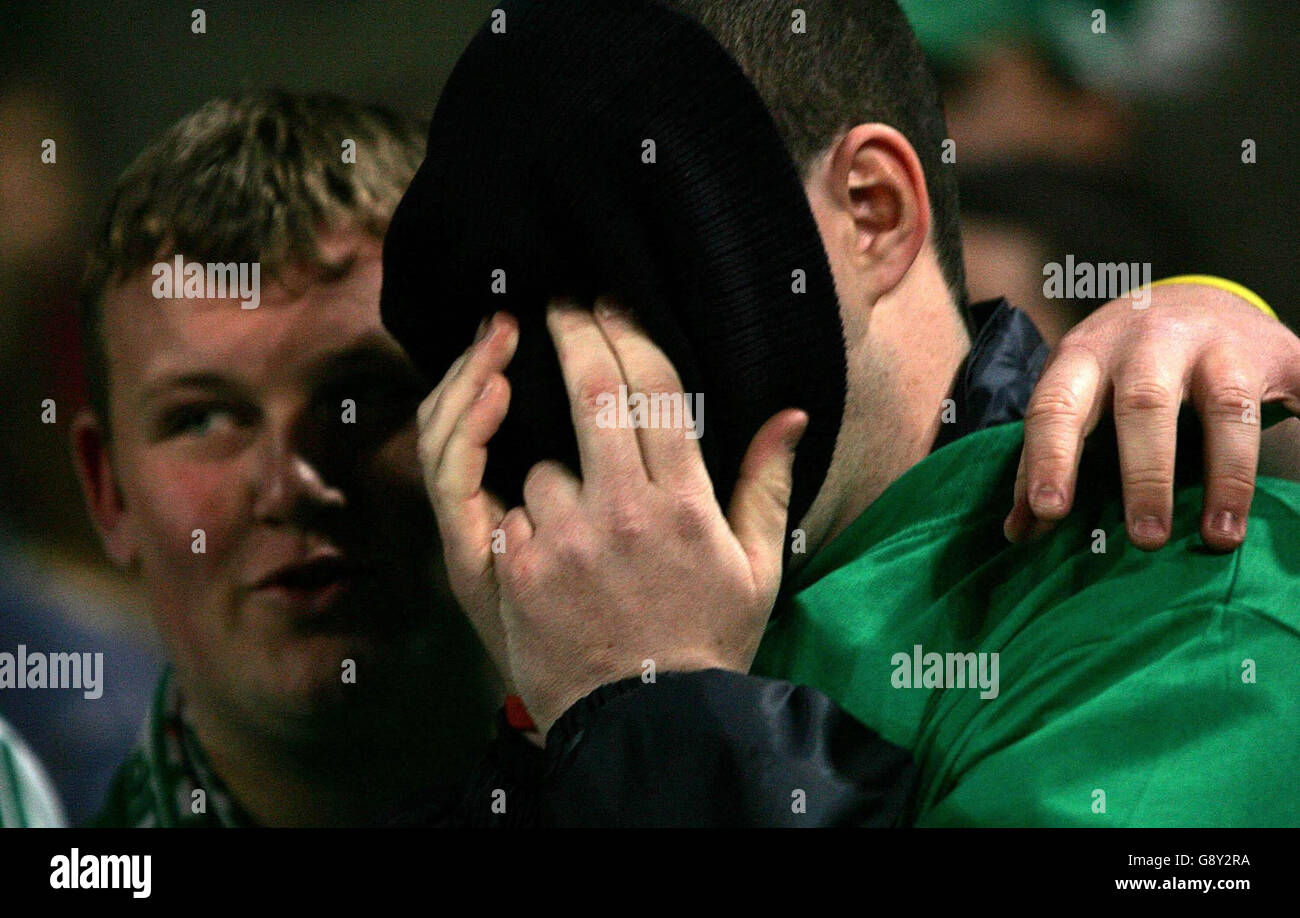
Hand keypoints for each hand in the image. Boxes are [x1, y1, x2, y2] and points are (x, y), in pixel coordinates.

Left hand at [417, 299, 805, 734]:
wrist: (648, 723)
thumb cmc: (708, 642)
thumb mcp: (758, 568)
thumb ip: (768, 484)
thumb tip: (791, 412)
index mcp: (683, 503)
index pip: (652, 390)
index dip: (625, 330)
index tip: (604, 297)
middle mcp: (620, 510)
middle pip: (588, 395)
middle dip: (569, 333)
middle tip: (555, 302)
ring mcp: (563, 541)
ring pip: (540, 466)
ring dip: (552, 473)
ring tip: (578, 521)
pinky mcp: (517, 572)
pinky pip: (509, 513)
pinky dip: (524, 519)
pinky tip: (547, 548)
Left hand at [1007, 283, 1299, 550]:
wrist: (1193, 300)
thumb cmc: (1119, 370)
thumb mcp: (1076, 400)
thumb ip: (1044, 462)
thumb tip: (1019, 532)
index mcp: (1084, 355)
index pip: (1057, 406)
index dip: (1050, 459)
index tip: (1050, 513)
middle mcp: (1148, 340)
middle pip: (1143, 404)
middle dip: (1144, 475)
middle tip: (1145, 539)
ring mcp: (1216, 343)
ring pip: (1224, 405)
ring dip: (1226, 476)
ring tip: (1218, 537)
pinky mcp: (1275, 353)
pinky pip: (1297, 388)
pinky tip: (1286, 488)